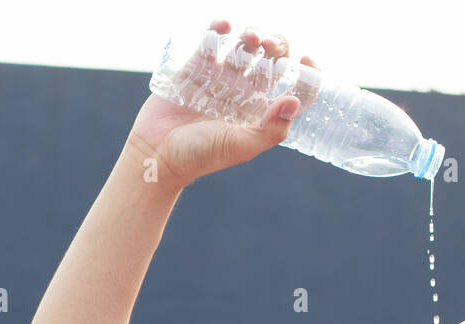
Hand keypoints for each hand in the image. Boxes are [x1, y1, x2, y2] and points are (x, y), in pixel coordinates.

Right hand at [126, 18, 320, 186]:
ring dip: (253, 35)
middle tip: (271, 44)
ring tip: (251, 37)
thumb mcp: (241, 146)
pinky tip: (226, 27)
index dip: (307, 74)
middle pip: (272, 60)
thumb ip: (271, 128)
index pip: (294, 90)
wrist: (157, 154)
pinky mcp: (196, 68)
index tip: (307, 60)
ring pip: (245, 47)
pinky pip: (212, 41)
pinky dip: (220, 29)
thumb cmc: (200, 156)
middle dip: (278, 46)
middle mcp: (244, 94)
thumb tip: (294, 101)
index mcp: (260, 113)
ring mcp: (221, 79)